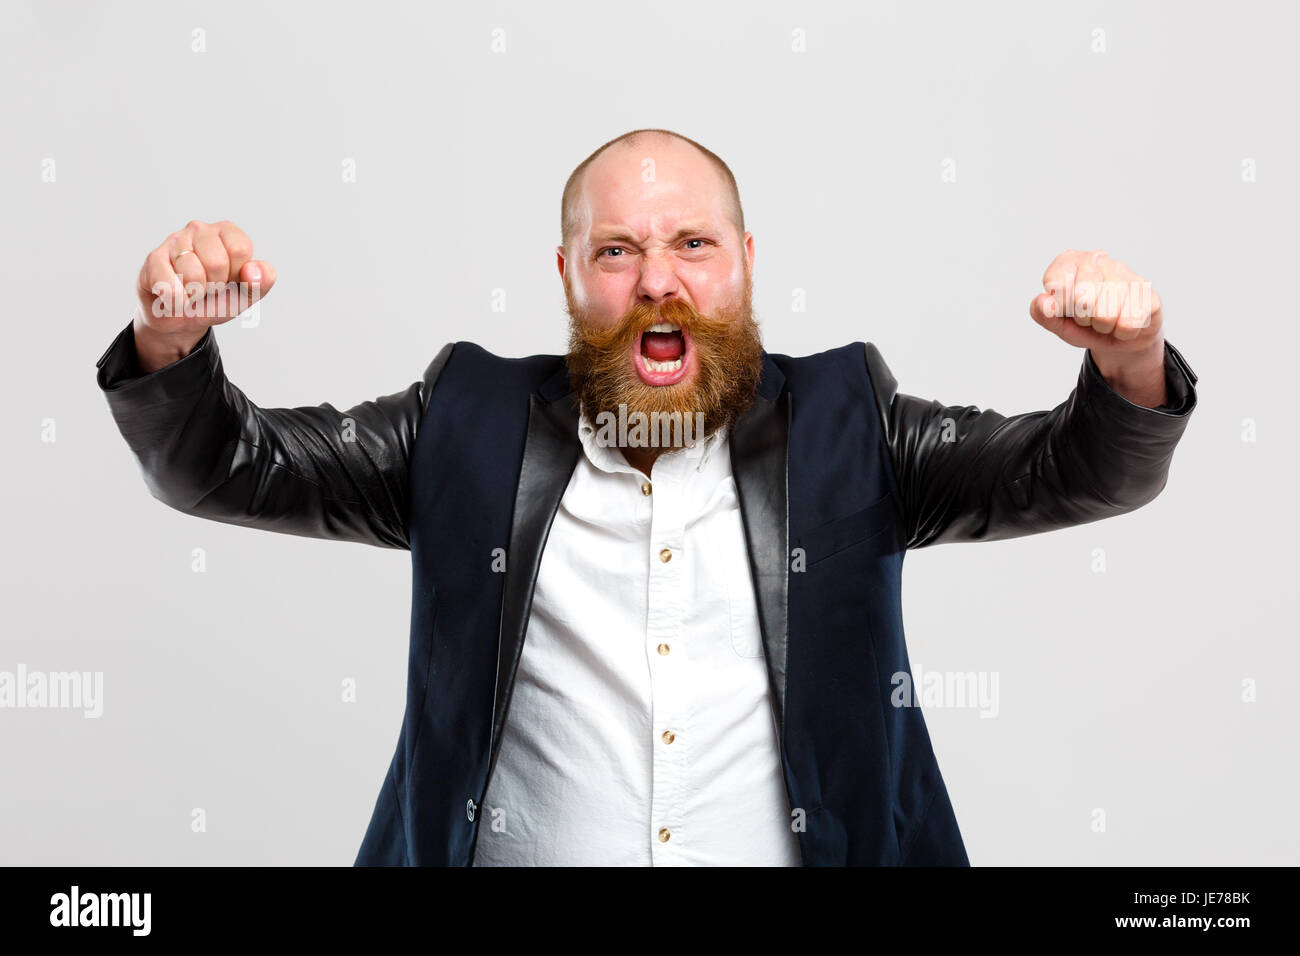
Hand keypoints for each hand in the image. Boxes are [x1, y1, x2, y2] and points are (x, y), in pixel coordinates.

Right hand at [133, 220, 275, 370]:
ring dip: (194, 294)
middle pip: (217, 262)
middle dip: (215, 286)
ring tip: (191, 290)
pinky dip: (176, 301)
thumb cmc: (215, 300)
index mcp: (227, 233)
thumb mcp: (246, 295)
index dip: (237, 274)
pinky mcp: (154, 257)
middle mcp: (200, 229)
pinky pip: (169, 285)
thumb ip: (262, 281)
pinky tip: (174, 296)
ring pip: (193, 274)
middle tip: (208, 287)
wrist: (182, 319)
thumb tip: (253, 269)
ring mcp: (175, 240)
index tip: (230, 279)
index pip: (240, 249)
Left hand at [1029, 249, 1166, 405]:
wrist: (1120, 337)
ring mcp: (1126, 273)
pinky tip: (1124, 322)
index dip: (1061, 306)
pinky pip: (1128, 323)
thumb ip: (1042, 313)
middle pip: (1082, 299)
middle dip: (1083, 318)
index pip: (1057, 284)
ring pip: (1106, 314)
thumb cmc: (1085, 324)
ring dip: (1103, 327)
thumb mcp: (1058, 321)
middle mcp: (1098, 259)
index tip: (1067, 308)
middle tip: (1089, 316)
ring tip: (1106, 320)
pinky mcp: (1148, 293)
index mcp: (1070, 261)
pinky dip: (1122, 333)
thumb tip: (1043, 301)